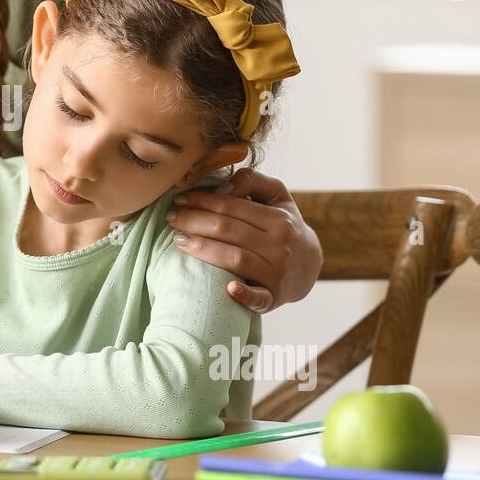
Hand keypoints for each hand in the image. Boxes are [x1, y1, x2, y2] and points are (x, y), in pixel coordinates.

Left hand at [165, 167, 322, 313]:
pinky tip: (226, 289)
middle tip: (171, 218)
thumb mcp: (277, 196)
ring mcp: (277, 273)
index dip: (201, 201)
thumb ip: (252, 180)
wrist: (308, 264)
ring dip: (202, 249)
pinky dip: (243, 295)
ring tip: (177, 240)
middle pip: (228, 230)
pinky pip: (258, 298)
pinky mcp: (274, 297)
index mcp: (278, 219)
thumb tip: (223, 186)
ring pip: (234, 258)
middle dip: (194, 221)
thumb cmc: (283, 224)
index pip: (231, 206)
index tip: (179, 199)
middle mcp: (280, 246)